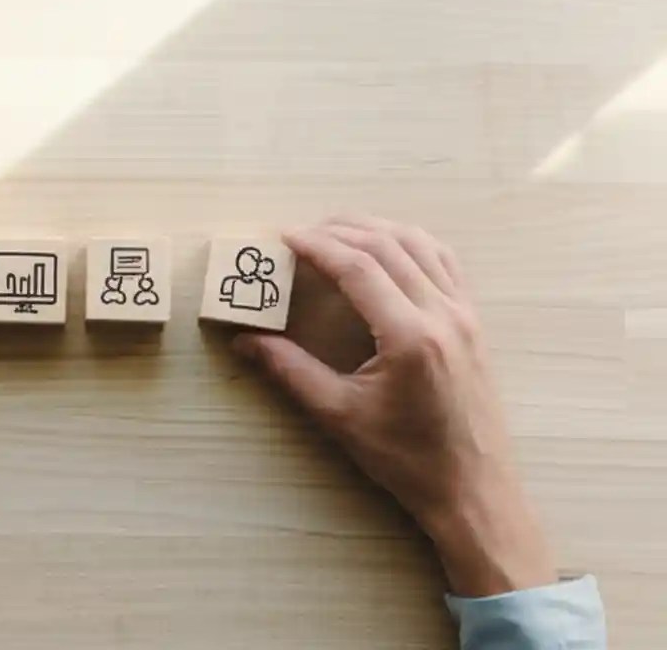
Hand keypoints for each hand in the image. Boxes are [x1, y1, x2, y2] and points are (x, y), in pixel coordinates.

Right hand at [234, 215, 555, 596]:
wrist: (474, 489)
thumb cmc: (406, 460)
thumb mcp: (340, 415)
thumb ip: (290, 371)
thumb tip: (244, 342)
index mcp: (409, 337)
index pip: (359, 268)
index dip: (317, 245)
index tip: (283, 237)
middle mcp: (443, 315)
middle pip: (388, 246)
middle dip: (341, 229)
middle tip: (301, 232)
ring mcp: (465, 315)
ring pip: (421, 245)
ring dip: (376, 229)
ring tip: (337, 230)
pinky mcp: (475, 322)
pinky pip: (445, 262)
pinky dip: (411, 243)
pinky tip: (387, 247)